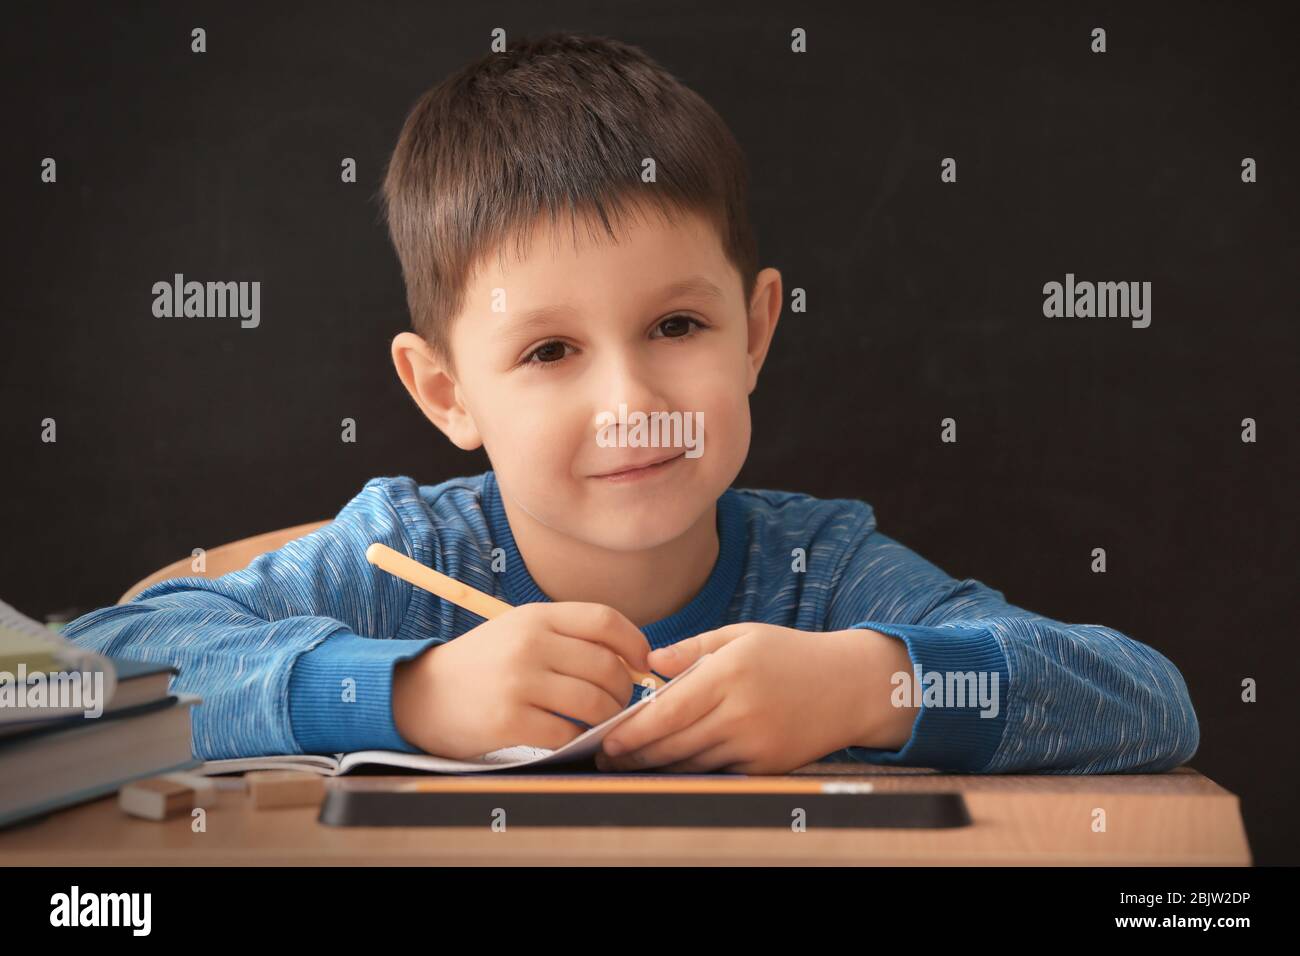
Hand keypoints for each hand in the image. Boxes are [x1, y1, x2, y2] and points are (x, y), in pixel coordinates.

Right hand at [392, 602, 649, 758]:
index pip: (604, 620)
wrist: (420, 695)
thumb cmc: (482, 665)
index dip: (634, 643)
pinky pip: (566, 734)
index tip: (642, 663)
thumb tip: (630, 660)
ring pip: (593, 702)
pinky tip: (571, 738)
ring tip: (599, 722)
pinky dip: (577, 739)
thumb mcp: (519, 632)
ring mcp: (518, 683)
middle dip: (623, 690)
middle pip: (606, 666)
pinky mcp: (508, 721)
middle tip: (619, 702)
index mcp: (535, 616)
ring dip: (607, 718)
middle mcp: (529, 644)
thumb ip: (567, 637)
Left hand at [595, 623, 910, 773]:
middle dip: (635, 754)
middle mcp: (742, 712)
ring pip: (692, 763)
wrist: (850, 686)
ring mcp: (756, 744)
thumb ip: (693, 648)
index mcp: (730, 673)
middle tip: (605, 758)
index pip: (668, 711)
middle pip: (674, 744)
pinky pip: (718, 773)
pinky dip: (691, 771)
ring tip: (628, 764)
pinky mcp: (768, 767)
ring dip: (657, 766)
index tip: (606, 740)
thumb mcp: (742, 635)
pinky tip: (669, 768)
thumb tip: (650, 663)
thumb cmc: (790, 654)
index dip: (633, 731)